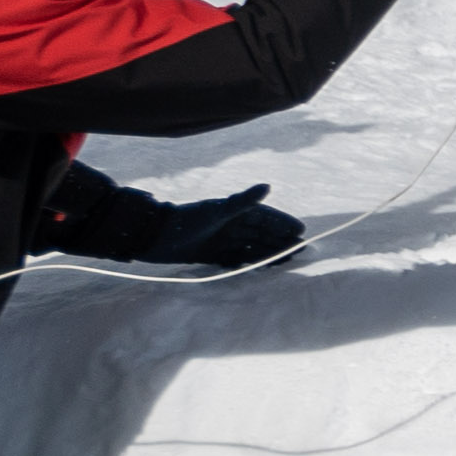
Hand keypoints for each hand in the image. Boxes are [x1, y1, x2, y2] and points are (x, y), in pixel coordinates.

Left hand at [136, 187, 307, 273]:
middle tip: (302, 251)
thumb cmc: (186, 221)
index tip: (302, 231)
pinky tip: (259, 270)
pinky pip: (237, 259)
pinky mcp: (211, 254)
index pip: (266, 218)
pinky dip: (249, 263)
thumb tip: (267, 186)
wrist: (153, 238)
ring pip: (252, 248)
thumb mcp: (217, 211)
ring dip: (268, 254)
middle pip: (262, 234)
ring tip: (286, 263)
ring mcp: (221, 240)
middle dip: (281, 241)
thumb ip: (243, 201)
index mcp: (235, 212)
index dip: (284, 224)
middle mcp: (230, 225)